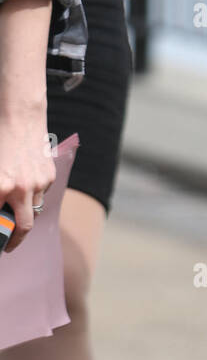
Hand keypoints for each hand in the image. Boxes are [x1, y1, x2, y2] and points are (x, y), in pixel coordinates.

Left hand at [0, 113, 55, 251]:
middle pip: (23, 227)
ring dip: (24, 211)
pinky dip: (32, 192)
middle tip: (8, 244)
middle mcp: (21, 189)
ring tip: (14, 206)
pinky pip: (41, 192)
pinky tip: (24, 180)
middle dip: (14, 240)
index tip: (0, 243)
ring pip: (33, 209)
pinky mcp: (49, 174)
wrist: (19, 116)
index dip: (0, 234)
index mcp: (0, 188)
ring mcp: (38, 182)